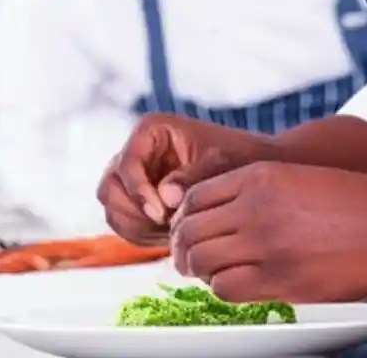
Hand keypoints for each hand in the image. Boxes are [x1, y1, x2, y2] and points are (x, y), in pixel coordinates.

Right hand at [96, 114, 273, 245]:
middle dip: (134, 212)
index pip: (127, 163)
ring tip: (171, 232)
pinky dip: (140, 235)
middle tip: (165, 227)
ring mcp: (135, 177)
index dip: (138, 191)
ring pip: (113, 207)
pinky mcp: (139, 200)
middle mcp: (137, 151)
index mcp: (152, 130)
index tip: (161, 214)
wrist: (256, 171)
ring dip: (136, 226)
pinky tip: (170, 237)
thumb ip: (192, 178)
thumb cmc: (242, 158)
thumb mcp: (222, 163)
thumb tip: (164, 197)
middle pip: (110, 187)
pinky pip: (124, 222)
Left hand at [169, 161, 366, 302]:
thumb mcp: (300, 178)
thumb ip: (260, 193)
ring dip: (199, 271)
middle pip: (190, 230)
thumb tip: (226, 219)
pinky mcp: (282, 277)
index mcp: (259, 176)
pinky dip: (222, 290)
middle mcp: (254, 206)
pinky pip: (226, 288)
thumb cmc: (360, 203)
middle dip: (183, 247)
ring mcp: (266, 242)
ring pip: (202, 260)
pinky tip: (235, 287)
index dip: (184, 219)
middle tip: (187, 260)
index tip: (189, 232)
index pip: (194, 197)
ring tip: (209, 275)